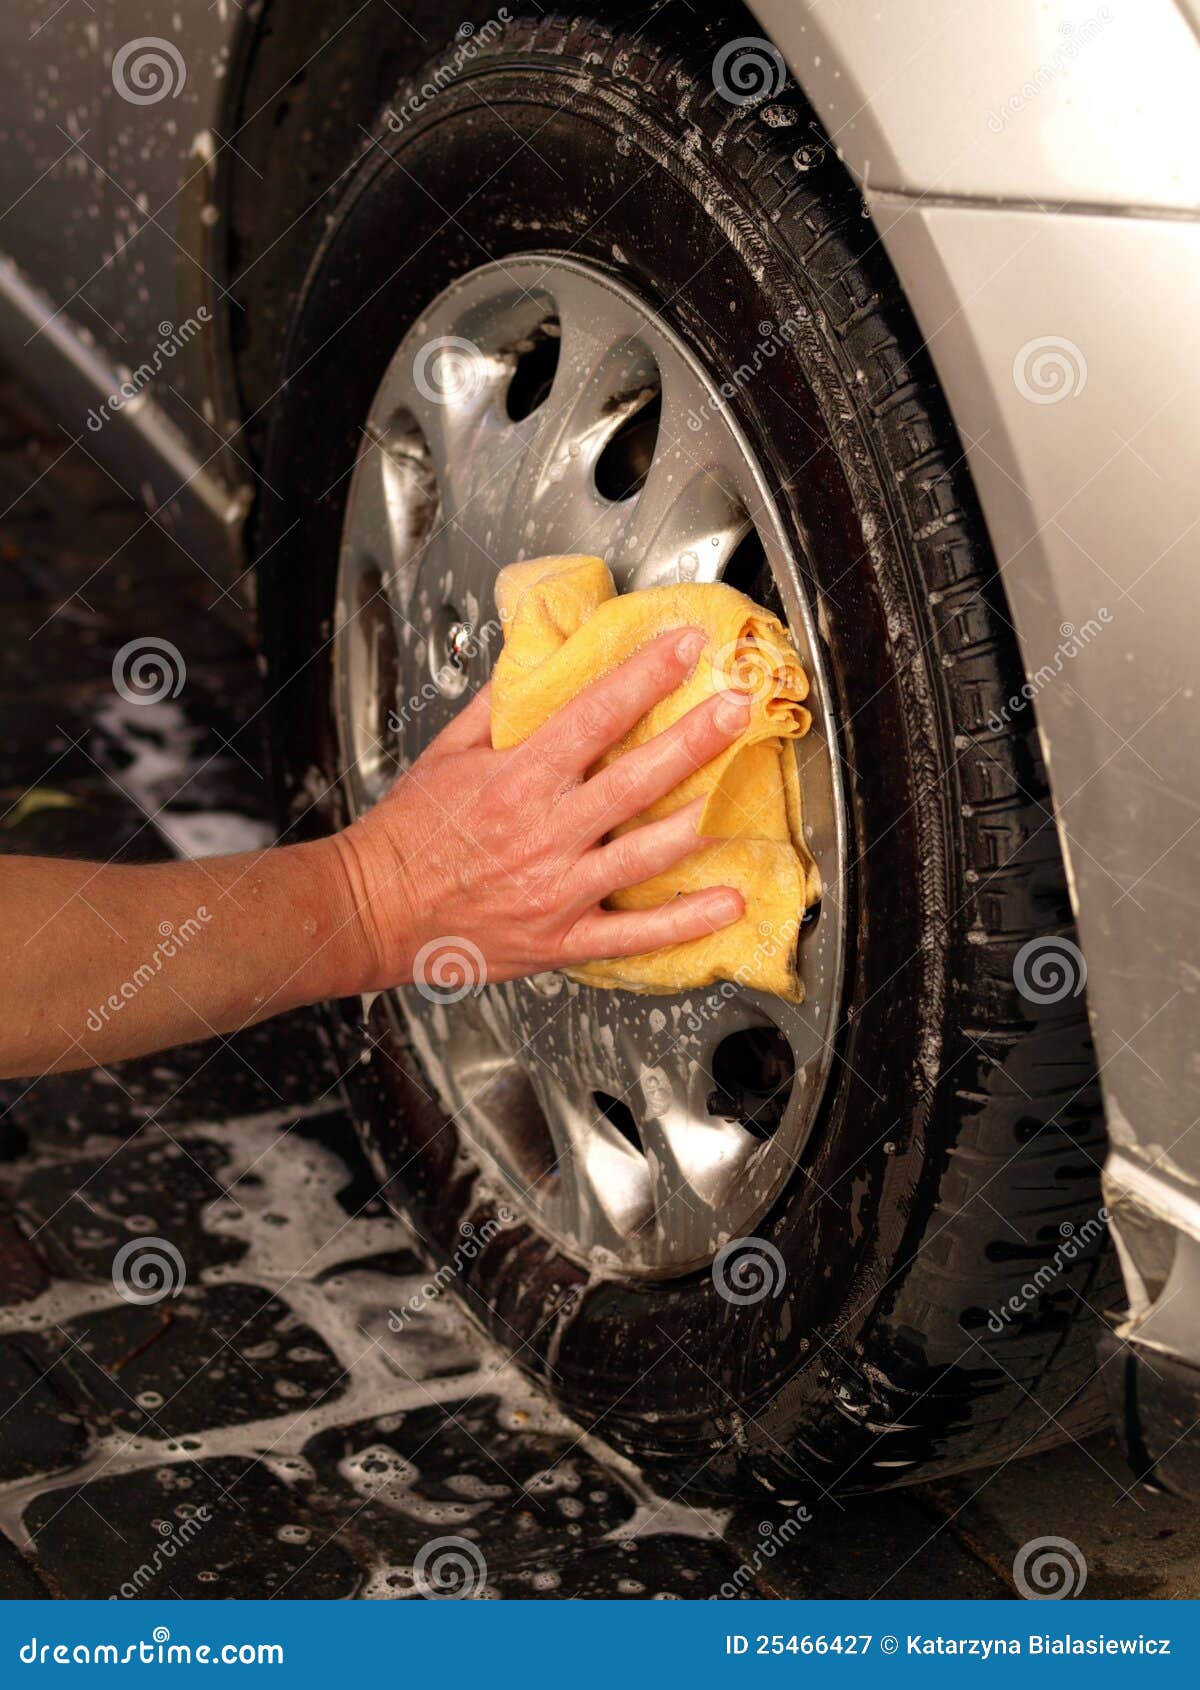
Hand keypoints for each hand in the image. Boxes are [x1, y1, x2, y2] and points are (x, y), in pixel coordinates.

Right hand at [332, 627, 750, 992]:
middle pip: (636, 779)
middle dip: (695, 738)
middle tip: (738, 709)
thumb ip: (498, 709)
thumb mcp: (445, 755)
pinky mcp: (561, 939)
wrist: (371, 909)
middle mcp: (543, 832)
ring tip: (742, 793)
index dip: (646, 676)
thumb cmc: (406, 834)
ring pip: (646, 853)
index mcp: (516, 779)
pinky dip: (686, 922)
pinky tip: (728, 904)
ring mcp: (557, 889)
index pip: (595, 715)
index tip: (685, 645)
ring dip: (700, 820)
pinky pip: (634, 935)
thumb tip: (539, 664)